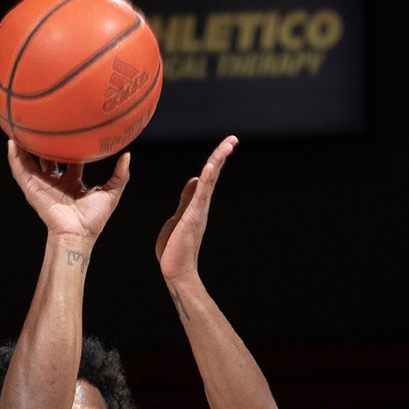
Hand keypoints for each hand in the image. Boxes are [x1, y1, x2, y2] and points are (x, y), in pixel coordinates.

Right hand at [7, 140, 129, 246]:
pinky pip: (20, 170)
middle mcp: (56, 183)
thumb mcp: (111, 193)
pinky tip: (12, 142)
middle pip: (48, 159)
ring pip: (31, 162)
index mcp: (72, 183)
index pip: (70, 161)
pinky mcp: (32, 188)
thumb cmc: (93, 219)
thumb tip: (127, 155)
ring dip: (25, 146)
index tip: (73, 132)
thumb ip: (120, 175)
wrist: (77, 233)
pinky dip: (14, 157)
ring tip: (23, 128)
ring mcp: (42, 185)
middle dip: (47, 144)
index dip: (71, 147)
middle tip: (48, 126)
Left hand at [156, 135, 236, 281]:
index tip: (226, 144)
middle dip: (222, 155)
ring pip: (210, 180)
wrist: (176, 269)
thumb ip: (187, 199)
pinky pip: (201, 194)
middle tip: (233, 139)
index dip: (216, 159)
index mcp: (197, 203)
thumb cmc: (175, 248)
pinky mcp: (193, 216)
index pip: (208, 176)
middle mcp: (202, 204)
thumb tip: (195, 179)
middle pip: (213, 174)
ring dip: (218, 162)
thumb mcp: (179, 216)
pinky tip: (211, 165)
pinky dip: (207, 180)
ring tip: (228, 145)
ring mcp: (199, 210)